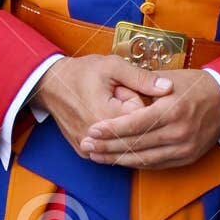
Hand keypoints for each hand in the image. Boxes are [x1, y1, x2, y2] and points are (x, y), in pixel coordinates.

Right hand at [31, 55, 169, 159]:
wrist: (50, 84)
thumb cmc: (81, 72)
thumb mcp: (112, 66)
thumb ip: (141, 78)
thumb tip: (168, 88)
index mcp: (105, 116)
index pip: (141, 118)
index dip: (138, 101)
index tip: (125, 90)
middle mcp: (96, 138)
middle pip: (134, 136)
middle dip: (133, 119)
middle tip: (118, 99)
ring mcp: (88, 148)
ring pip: (123, 147)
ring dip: (125, 132)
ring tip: (112, 110)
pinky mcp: (84, 153)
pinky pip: (110, 153)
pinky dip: (116, 142)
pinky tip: (111, 126)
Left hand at [81, 67, 219, 169]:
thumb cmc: (193, 84)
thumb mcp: (168, 79)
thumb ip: (143, 88)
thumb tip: (114, 97)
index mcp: (172, 110)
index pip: (134, 125)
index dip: (111, 129)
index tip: (92, 130)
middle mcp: (178, 133)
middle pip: (136, 145)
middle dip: (108, 147)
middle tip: (87, 145)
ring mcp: (184, 148)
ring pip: (145, 159)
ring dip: (118, 159)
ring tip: (97, 155)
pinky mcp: (187, 157)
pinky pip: (157, 164)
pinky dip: (136, 162)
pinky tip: (120, 159)